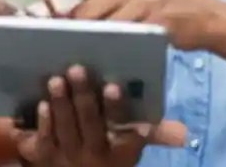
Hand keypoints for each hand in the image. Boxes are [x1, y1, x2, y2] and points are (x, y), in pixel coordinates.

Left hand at [13, 65, 185, 166]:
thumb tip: (184, 133)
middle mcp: (95, 155)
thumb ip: (154, 134)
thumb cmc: (107, 154)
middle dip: (84, 98)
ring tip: (57, 80)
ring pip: (65, 129)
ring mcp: (68, 158)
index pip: (122, 128)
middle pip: (90, 125)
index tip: (113, 85)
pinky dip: (43, 123)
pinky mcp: (44, 157)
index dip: (116, 107)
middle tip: (77, 69)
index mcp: (121, 151)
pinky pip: (43, 141)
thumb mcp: (131, 147)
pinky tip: (42, 104)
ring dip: (61, 104)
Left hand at [22, 0, 222, 51]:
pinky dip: (113, 51)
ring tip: (61, 59)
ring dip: (84, 43)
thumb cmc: (161, 10)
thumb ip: (103, 4)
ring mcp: (145, 1)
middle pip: (85, 10)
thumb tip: (63, 19)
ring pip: (103, 26)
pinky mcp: (158, 21)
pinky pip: (128, 38)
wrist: (206, 16)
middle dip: (62, 28)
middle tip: (37, 42)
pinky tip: (101, 66)